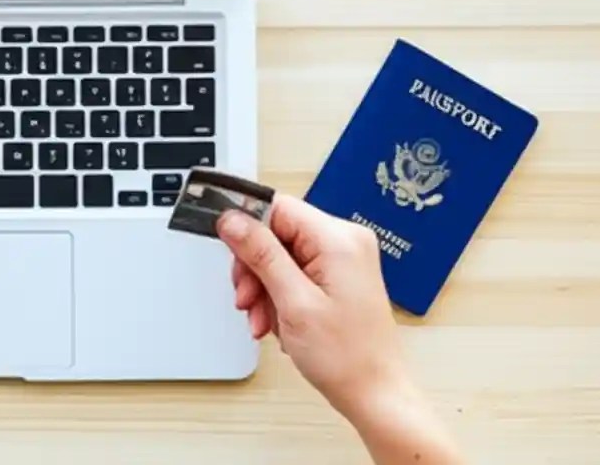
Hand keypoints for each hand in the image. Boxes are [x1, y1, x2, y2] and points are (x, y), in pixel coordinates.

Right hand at [217, 195, 402, 415]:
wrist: (374, 393)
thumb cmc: (347, 357)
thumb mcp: (294, 302)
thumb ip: (262, 254)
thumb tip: (233, 220)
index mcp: (339, 239)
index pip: (278, 206)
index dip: (245, 224)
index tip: (225, 244)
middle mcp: (344, 242)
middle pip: (276, 232)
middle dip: (253, 266)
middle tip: (246, 297)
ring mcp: (342, 258)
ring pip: (279, 255)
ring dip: (262, 286)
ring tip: (262, 319)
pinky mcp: (337, 275)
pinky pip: (293, 271)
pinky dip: (276, 294)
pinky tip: (274, 320)